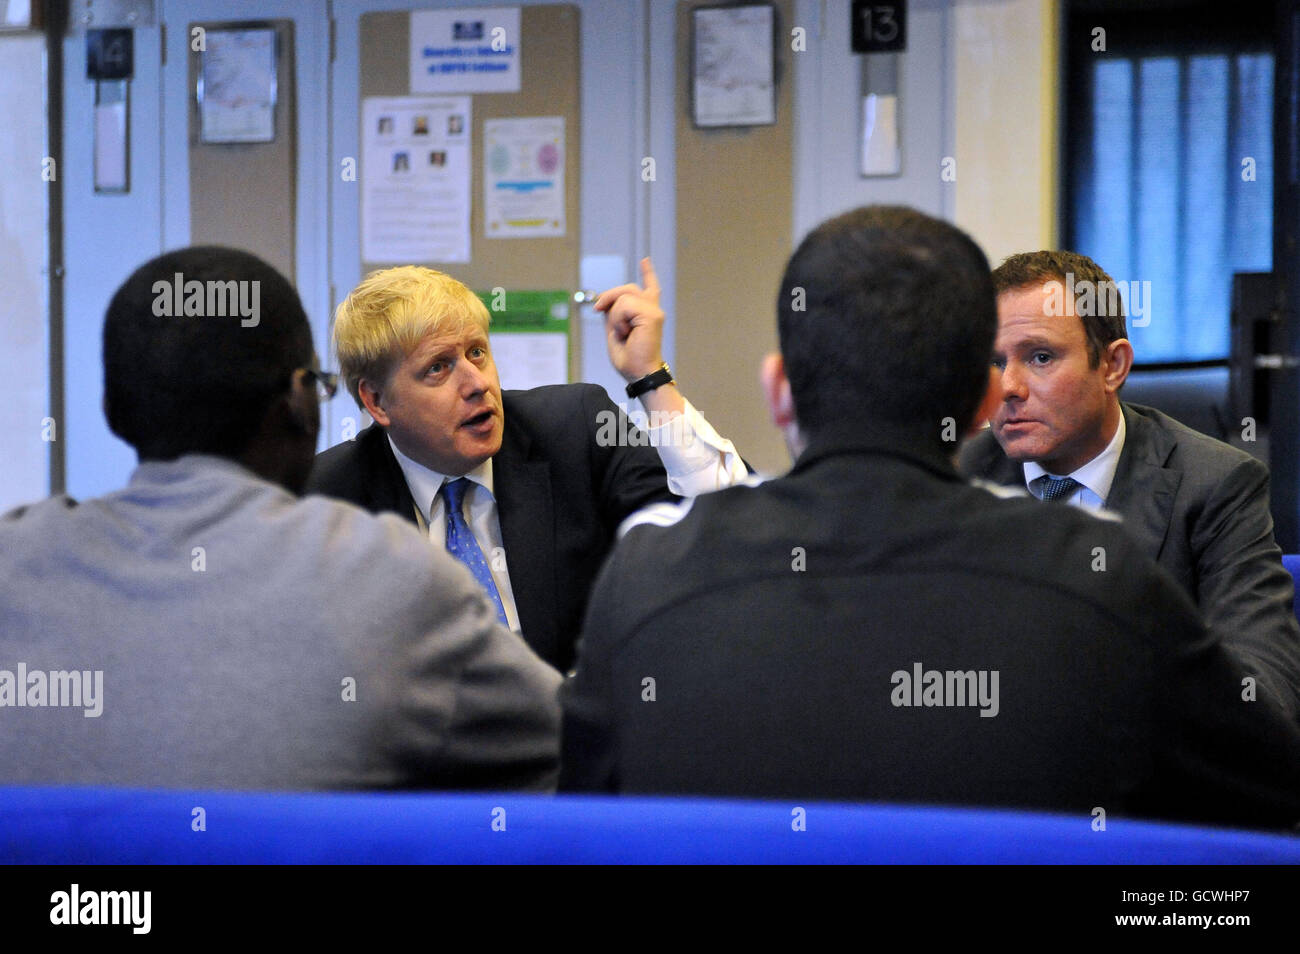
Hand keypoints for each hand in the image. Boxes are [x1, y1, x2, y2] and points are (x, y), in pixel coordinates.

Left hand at [596, 257, 664, 382]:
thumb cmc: (630, 360)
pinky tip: (625, 333)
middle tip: (597, 310)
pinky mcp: (652, 316)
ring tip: (622, 333)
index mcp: (647, 314)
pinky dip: (618, 320)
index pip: (649, 288)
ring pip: (624, 297)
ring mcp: (654, 312)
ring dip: (614, 315)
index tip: (644, 260)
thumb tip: (605, 303)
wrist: (640, 375)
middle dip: (609, 296)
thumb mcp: (614, 332)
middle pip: (628, 288)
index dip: (647, 273)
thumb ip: (612, 315)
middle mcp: (653, 310)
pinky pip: (624, 306)